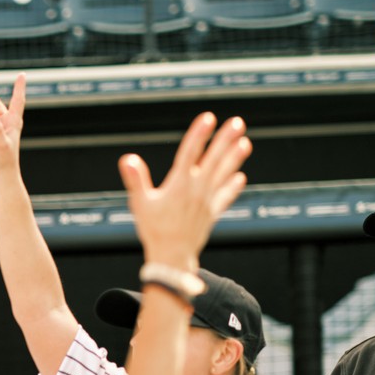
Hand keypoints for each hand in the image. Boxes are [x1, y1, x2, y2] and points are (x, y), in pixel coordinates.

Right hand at [119, 113, 250, 268]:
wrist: (172, 256)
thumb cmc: (154, 230)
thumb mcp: (140, 203)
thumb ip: (136, 179)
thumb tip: (128, 159)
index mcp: (179, 184)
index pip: (190, 153)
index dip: (199, 134)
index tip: (208, 118)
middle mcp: (197, 190)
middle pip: (213, 159)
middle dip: (225, 140)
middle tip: (237, 123)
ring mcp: (207, 201)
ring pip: (223, 174)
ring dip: (235, 158)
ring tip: (245, 143)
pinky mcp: (211, 213)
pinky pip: (225, 196)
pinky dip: (233, 186)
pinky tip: (240, 177)